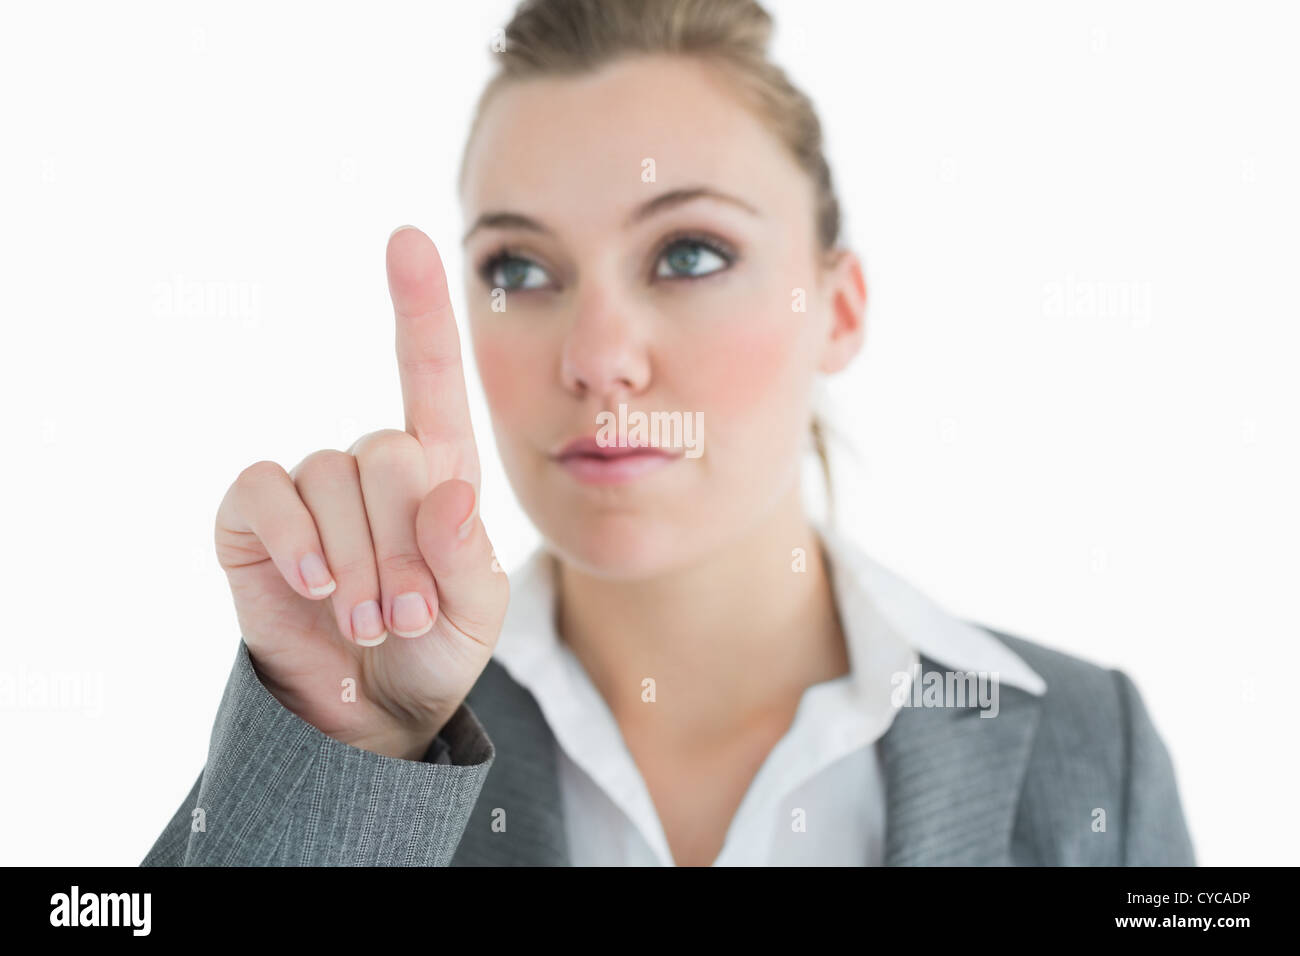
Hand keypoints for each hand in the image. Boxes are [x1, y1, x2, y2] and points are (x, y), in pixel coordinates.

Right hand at [212, 226, 508, 757]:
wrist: (368, 710)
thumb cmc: (434, 648)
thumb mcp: (476, 612)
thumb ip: (470, 558)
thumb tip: (449, 493)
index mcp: (436, 471)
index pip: (429, 375)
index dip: (419, 307)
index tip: (411, 237)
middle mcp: (372, 464)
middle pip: (392, 452)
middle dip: (404, 547)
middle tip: (408, 616)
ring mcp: (311, 485)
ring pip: (335, 480)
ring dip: (357, 563)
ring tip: (372, 623)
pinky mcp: (255, 513)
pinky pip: (269, 488)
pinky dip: (294, 536)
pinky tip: (309, 583)